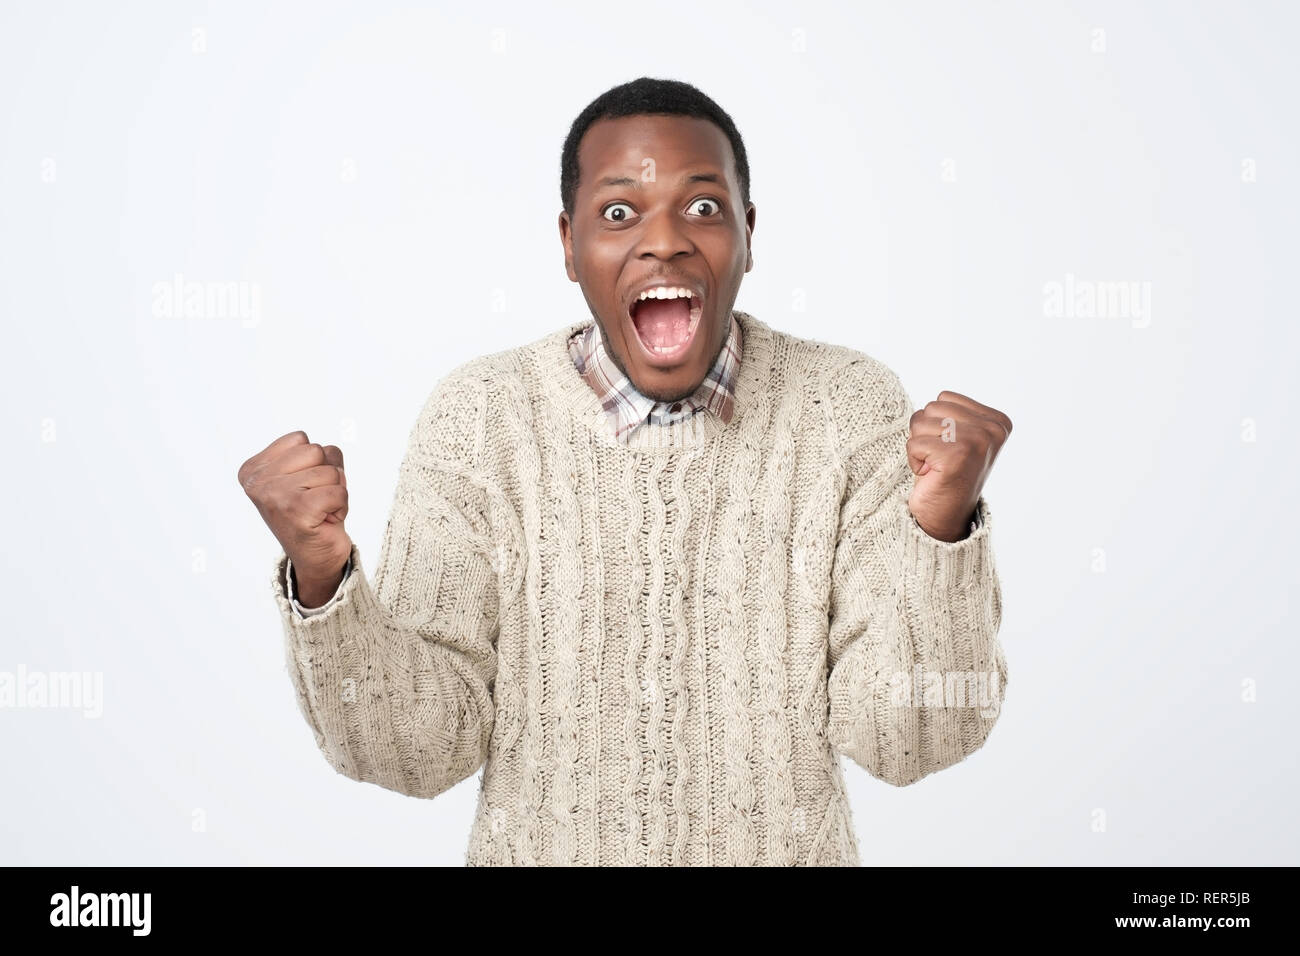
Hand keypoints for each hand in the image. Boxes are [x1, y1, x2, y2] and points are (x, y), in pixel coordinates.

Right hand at [237, 431, 351, 583]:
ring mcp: (275, 496)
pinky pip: (339, 491)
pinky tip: (326, 520)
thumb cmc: (314, 513)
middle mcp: (257, 482)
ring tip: (320, 510)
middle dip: (327, 474)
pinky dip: (342, 506)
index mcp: (253, 469)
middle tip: (316, 499)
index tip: (304, 487)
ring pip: (330, 471)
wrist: (316, 558)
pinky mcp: (298, 510)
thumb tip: (330, 450)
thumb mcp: (308, 474)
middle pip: (316, 451)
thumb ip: (317, 453)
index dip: (314, 461)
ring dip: (335, 491)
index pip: (300, 438)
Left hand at [906, 391, 1010, 541]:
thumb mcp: (957, 435)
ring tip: (935, 465)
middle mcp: (992, 430)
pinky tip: (930, 474)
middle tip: (939, 458)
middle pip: (931, 407)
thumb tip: (936, 398)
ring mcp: (976, 441)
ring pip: (920, 422)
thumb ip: (953, 412)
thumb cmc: (946, 473)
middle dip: (926, 433)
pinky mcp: (956, 455)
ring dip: (919, 446)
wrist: (946, 516)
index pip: (944, 397)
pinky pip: (913, 443)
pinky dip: (914, 460)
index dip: (936, 423)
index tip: (950, 448)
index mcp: (998, 422)